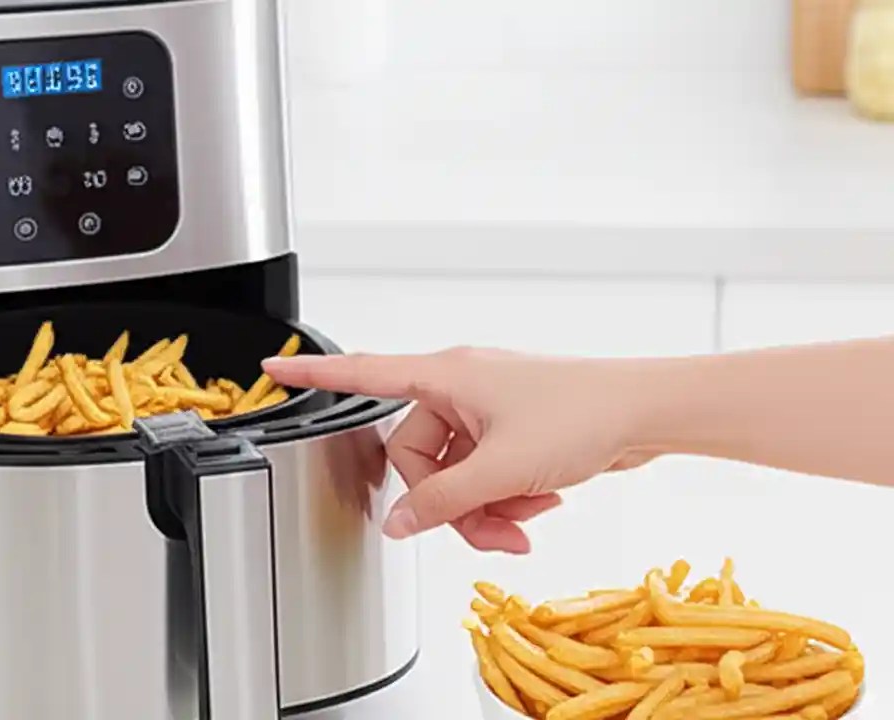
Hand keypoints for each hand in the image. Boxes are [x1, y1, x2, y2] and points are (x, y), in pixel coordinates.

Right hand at [262, 347, 655, 552]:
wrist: (646, 412)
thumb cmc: (583, 414)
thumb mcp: (502, 469)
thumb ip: (443, 501)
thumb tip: (398, 524)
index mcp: (446, 376)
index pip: (364, 373)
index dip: (315, 376)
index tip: (273, 368)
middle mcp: (461, 387)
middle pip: (417, 455)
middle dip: (449, 501)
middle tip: (486, 527)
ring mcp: (488, 409)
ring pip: (454, 472)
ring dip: (484, 505)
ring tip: (524, 517)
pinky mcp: (512, 428)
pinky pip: (483, 472)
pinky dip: (506, 496)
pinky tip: (538, 502)